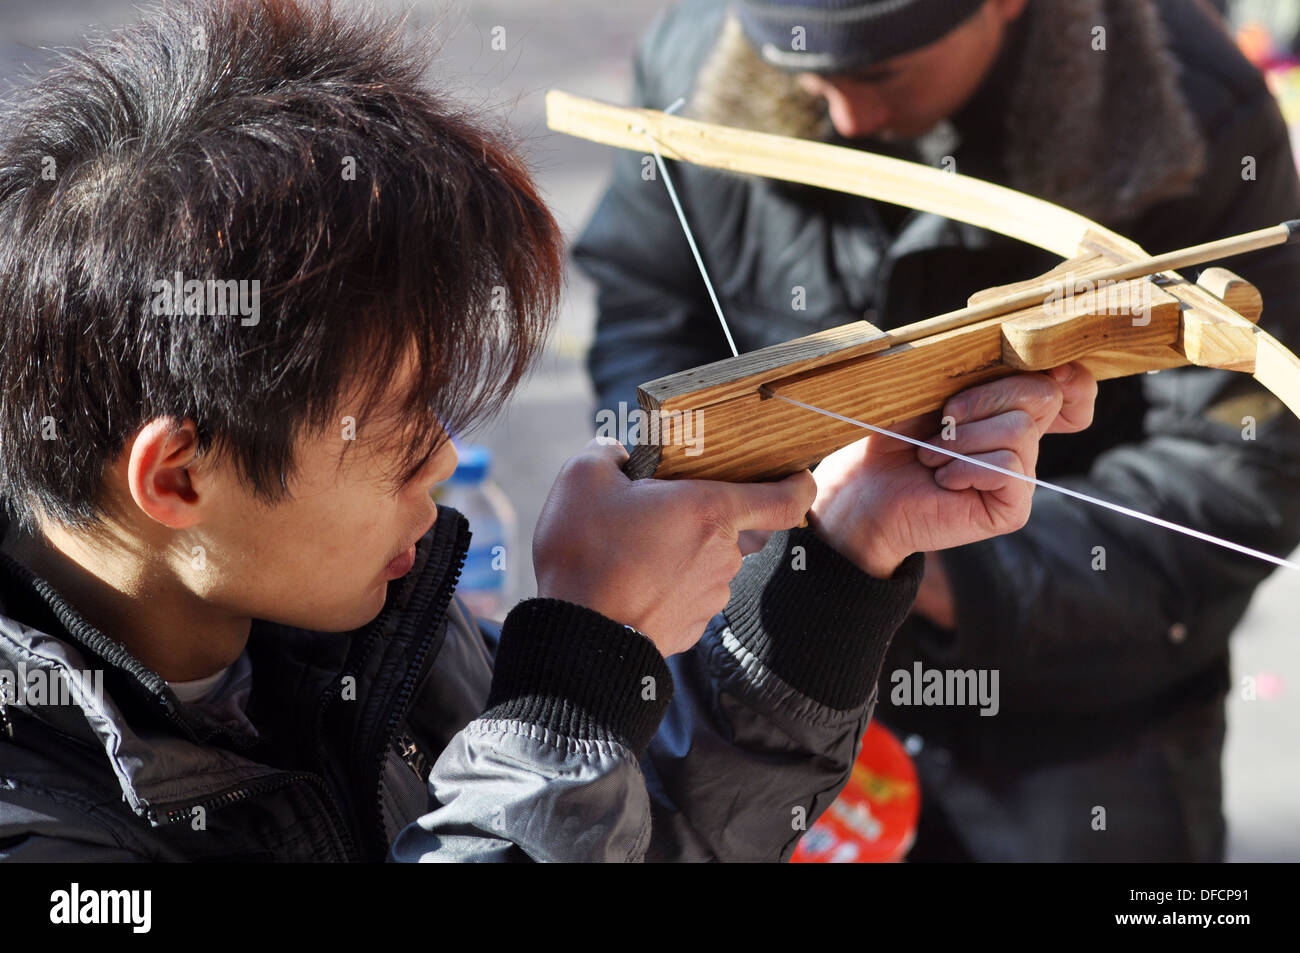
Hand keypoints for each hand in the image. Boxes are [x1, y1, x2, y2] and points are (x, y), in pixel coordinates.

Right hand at [534, 438, 816, 656]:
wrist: (577, 636)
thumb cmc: (585, 553)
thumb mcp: (583, 478)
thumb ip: (608, 452)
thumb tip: (616, 455)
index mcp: (710, 510)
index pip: (784, 499)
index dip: (798, 485)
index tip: (797, 476)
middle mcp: (723, 555)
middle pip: (726, 526)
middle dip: (693, 517)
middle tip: (647, 514)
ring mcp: (710, 597)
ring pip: (704, 563)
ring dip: (677, 555)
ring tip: (627, 555)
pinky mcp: (691, 629)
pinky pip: (686, 596)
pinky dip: (665, 588)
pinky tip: (629, 585)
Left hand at [808, 363, 1096, 576]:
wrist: (864, 485)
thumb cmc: (894, 432)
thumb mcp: (937, 387)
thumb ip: (988, 371)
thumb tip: (1052, 365)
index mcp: (1011, 405)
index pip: (1072, 387)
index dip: (1069, 378)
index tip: (1047, 370)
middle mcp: (1024, 439)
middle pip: (1041, 394)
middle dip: (982, 399)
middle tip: (942, 422)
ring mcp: (1021, 475)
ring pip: (1019, 431)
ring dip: (962, 440)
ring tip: (932, 457)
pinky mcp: (1012, 507)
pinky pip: (1009, 468)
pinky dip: (968, 467)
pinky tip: (944, 479)